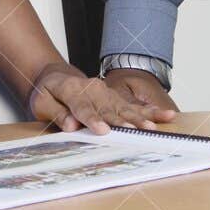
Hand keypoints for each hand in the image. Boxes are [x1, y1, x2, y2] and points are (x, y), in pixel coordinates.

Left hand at [28, 62, 175, 132]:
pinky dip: (151, 111)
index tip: (103, 130)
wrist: (56, 77)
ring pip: (124, 108)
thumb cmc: (47, 93)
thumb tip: (71, 126)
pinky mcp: (116, 98)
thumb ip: (57, 113)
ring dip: (139, 119)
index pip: (83, 107)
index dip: (93, 119)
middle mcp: (92, 90)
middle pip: (108, 109)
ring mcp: (106, 93)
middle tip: (135, 132)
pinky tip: (167, 115)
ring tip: (151, 128)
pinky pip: (134, 106)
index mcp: (71, 89)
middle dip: (122, 121)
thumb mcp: (41, 102)